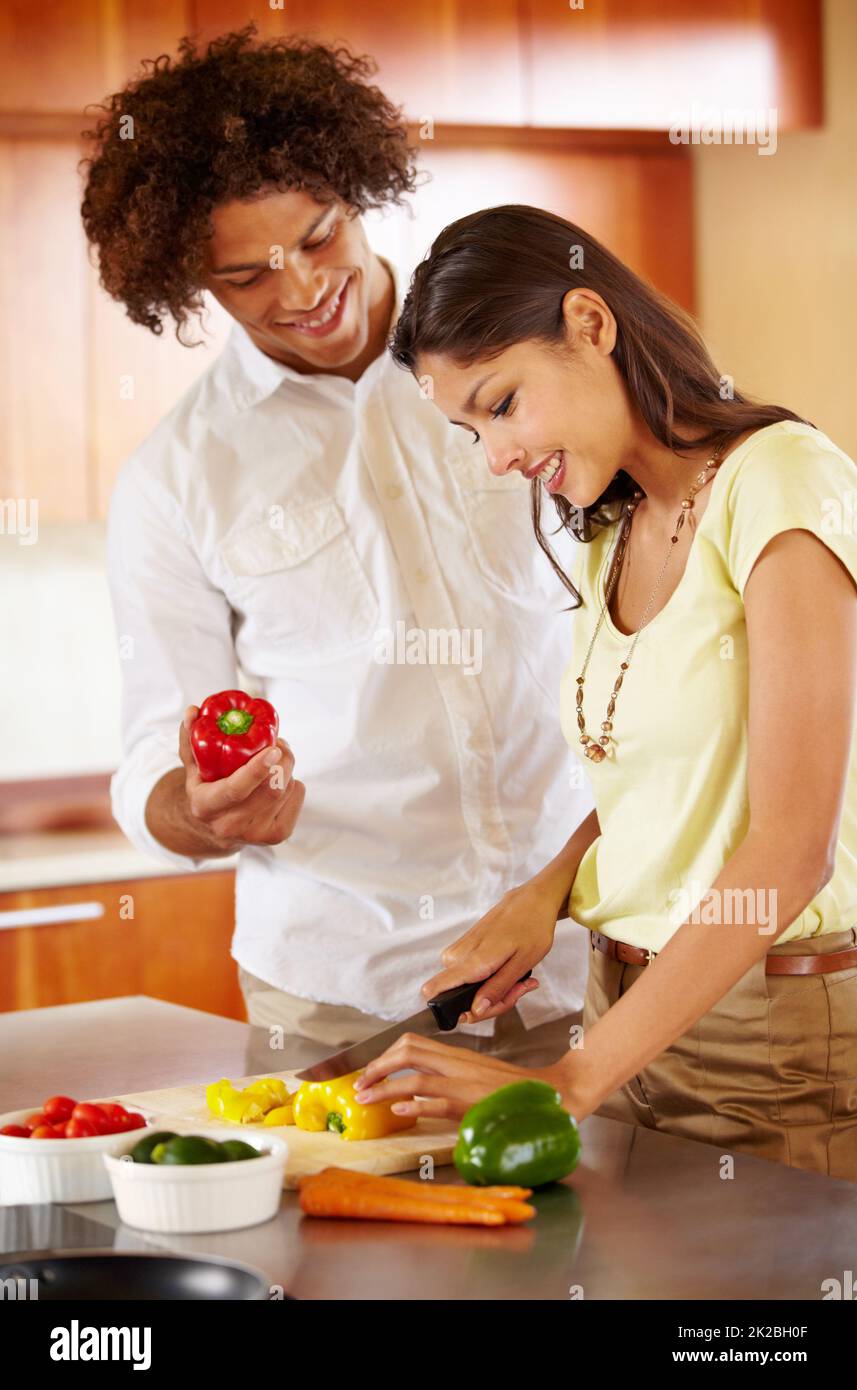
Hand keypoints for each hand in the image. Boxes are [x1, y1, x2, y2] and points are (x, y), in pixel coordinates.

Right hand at [177, 705, 305, 850]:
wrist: (216, 829)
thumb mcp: (193, 766)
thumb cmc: (207, 789)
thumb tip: (193, 711)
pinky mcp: (277, 835)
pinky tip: (277, 781)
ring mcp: (256, 834)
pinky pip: (298, 796)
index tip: (272, 749)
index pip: (235, 790)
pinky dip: (294, 782)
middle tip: (277, 743)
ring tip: (274, 760)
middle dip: (282, 759)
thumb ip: (191, 738)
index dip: (256, 769)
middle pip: (271, 789)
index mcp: (206, 806)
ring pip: (287, 789)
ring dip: (286, 767)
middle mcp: (230, 825)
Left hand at [353, 1033, 579, 1123]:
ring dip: (386, 1088)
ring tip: (366, 1099)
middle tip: (359, 1084)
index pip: (412, 1043)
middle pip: (408, 1051)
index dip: (383, 1055)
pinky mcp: (476, 1105)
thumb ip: (448, 1078)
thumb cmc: (514, 1090)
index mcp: (457, 1056)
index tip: (367, 1071)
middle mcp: (458, 1065)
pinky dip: (418, 1106)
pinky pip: (441, 1102)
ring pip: (417, 1079)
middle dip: (377, 1066)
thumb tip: (411, 1094)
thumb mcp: (476, 1076)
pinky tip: (400, 1111)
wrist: (554, 1093)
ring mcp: (466, 1084)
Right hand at [421, 882, 561, 1023]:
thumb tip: (475, 1011)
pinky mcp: (464, 946)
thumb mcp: (523, 963)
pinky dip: (490, 979)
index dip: (462, 1011)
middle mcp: (459, 955)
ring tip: (519, 978)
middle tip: (520, 988)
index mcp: (473, 960)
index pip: (435, 989)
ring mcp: (459, 950)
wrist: (531, 900)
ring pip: (468, 988)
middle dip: (492, 1002)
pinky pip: (470, 975)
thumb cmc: (532, 928)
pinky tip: (508, 970)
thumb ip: (497, 989)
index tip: (488, 1007)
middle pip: (461, 998)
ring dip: (494, 991)